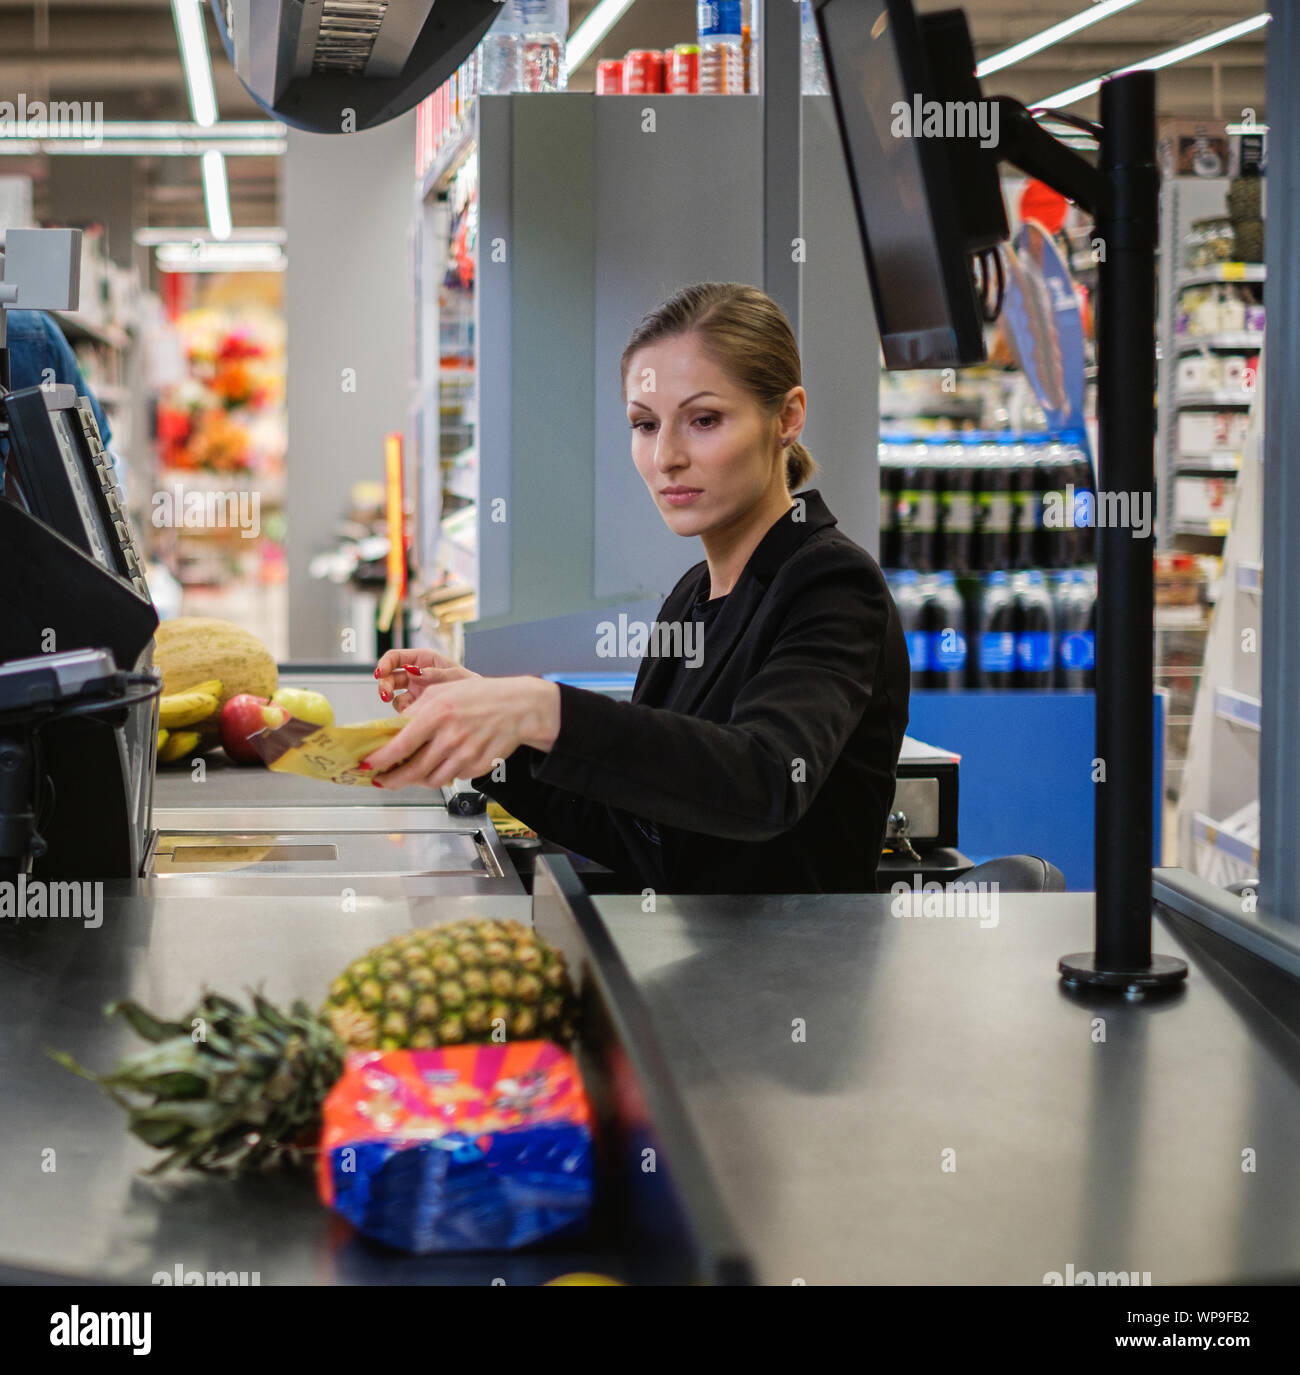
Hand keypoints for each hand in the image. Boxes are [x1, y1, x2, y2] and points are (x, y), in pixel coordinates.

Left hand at [364, 676, 560, 789]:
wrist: (517, 707)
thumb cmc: (478, 697)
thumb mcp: (442, 692)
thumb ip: (416, 711)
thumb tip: (392, 733)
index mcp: (437, 713)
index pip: (400, 745)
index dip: (380, 760)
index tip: (367, 765)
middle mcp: (450, 736)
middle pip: (412, 770)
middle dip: (391, 779)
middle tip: (381, 781)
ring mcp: (465, 754)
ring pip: (431, 780)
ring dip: (417, 780)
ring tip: (412, 772)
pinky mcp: (477, 767)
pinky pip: (452, 777)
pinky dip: (443, 773)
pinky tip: (444, 761)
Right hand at [374, 647, 476, 711]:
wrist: (481, 707)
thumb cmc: (471, 685)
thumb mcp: (457, 676)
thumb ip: (436, 674)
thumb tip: (414, 673)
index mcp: (424, 659)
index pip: (396, 657)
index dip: (385, 663)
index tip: (379, 673)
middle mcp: (416, 674)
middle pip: (389, 677)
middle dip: (384, 685)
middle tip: (385, 695)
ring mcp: (415, 692)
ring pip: (394, 696)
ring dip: (394, 702)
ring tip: (406, 709)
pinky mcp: (418, 707)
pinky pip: (405, 711)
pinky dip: (406, 714)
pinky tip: (414, 717)